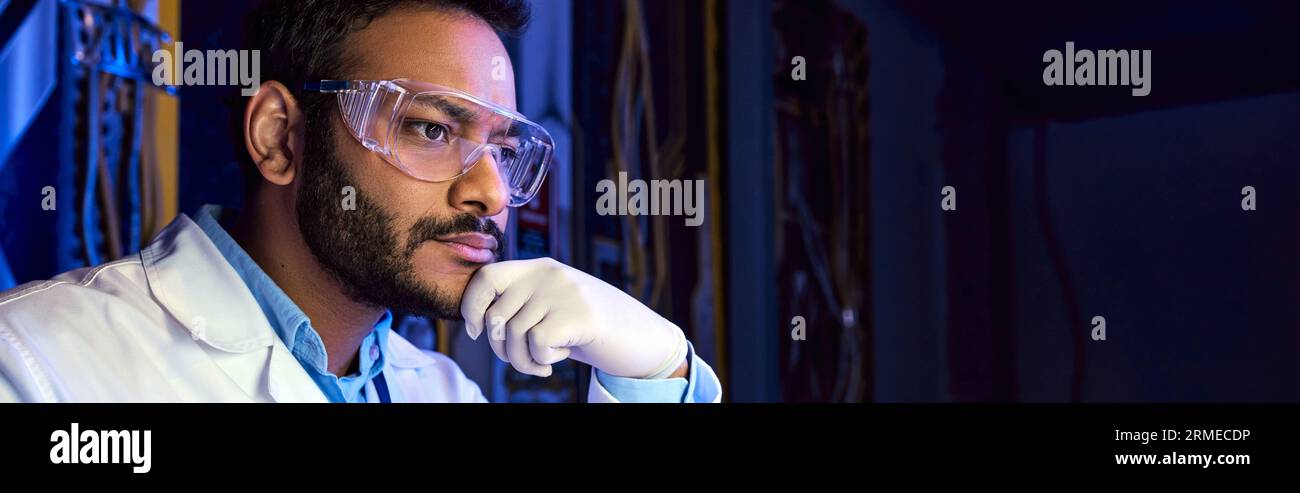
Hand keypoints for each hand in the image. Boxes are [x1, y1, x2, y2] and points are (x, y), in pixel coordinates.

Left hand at [459, 257, 687, 377]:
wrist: (642, 337)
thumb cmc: (591, 327)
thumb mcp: (555, 304)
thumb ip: (523, 303)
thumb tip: (479, 322)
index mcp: (541, 267)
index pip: (486, 277)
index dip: (471, 306)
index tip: (476, 331)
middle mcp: (550, 274)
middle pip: (496, 315)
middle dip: (501, 348)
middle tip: (523, 359)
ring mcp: (565, 292)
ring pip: (514, 334)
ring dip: (522, 361)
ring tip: (542, 364)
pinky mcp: (578, 316)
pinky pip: (536, 344)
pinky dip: (541, 361)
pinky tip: (560, 360)